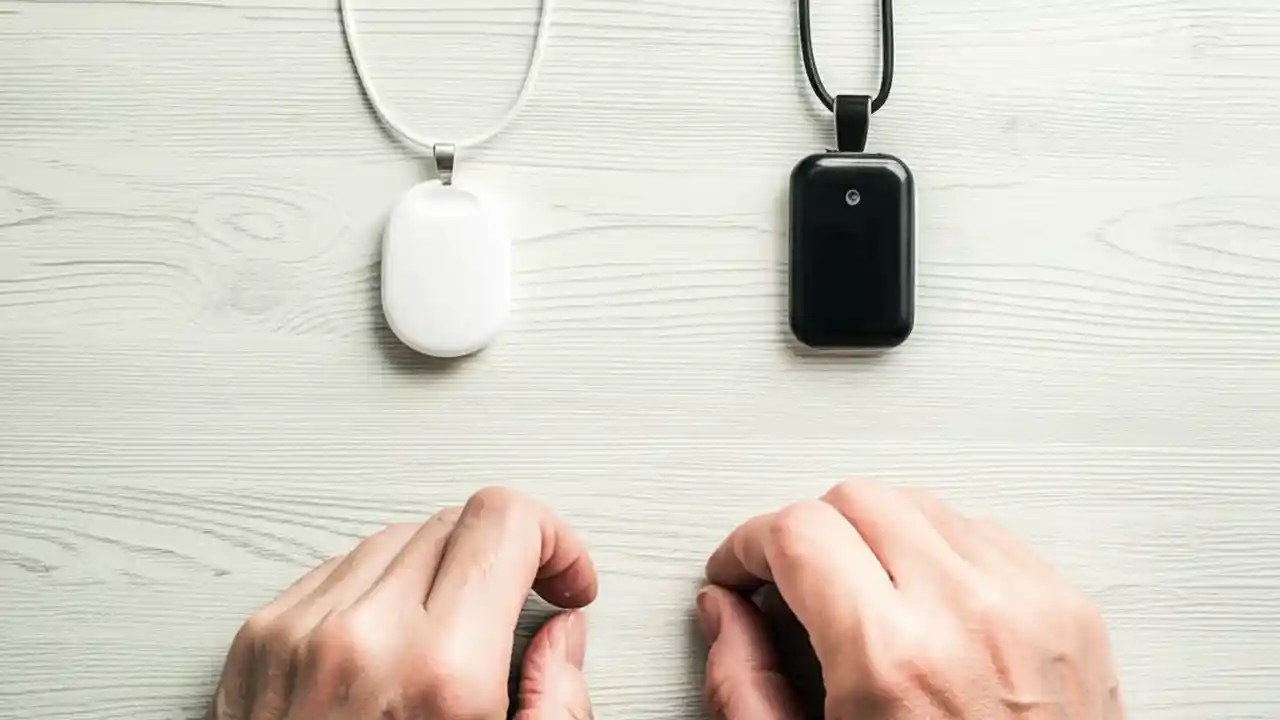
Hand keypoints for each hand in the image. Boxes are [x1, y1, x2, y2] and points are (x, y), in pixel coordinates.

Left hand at [211, 487, 596, 719]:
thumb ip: (560, 702)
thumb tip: (562, 632)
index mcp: (440, 675)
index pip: (504, 520)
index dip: (554, 540)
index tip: (564, 579)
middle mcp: (364, 638)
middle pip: (457, 522)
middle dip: (503, 560)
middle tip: (520, 608)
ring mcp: (300, 632)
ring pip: (399, 538)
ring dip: (441, 571)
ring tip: (454, 635)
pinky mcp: (259, 639)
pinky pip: (341, 568)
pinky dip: (381, 591)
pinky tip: (396, 643)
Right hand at [697, 479, 1122, 719]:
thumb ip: (745, 687)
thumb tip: (724, 614)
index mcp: (893, 660)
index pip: (799, 530)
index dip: (750, 544)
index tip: (740, 569)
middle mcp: (967, 615)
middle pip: (857, 499)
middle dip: (809, 533)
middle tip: (791, 584)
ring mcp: (1029, 604)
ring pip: (920, 504)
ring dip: (875, 537)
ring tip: (861, 598)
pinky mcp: (1070, 609)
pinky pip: (983, 533)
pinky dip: (939, 553)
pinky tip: (923, 606)